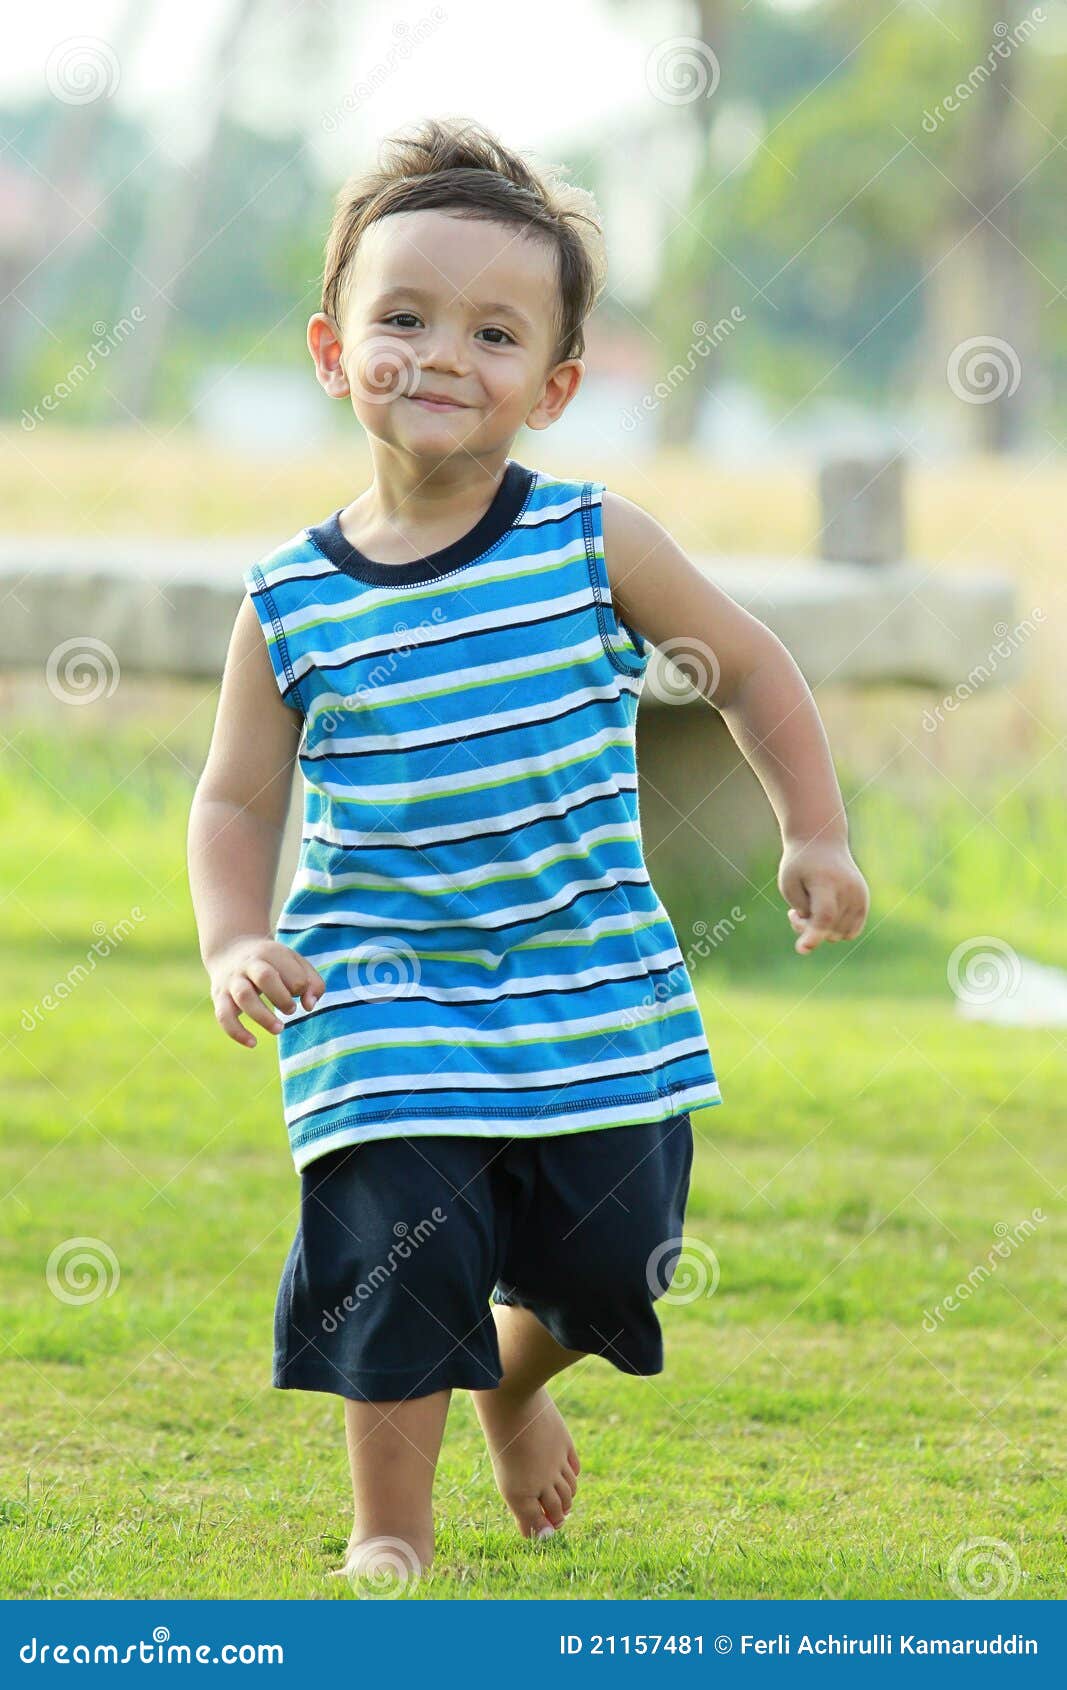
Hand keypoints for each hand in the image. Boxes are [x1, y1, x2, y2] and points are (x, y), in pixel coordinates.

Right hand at [208, 934, 325, 1046]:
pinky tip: (253, 1043)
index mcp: (271, 953)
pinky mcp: (219, 997)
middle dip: (282, 997)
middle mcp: (249, 965)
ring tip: (279, 1029)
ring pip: (244, 996)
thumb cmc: (272, 963)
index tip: (302, 994)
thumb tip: (309, 1006)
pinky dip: (237, 1032)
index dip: (301, 986)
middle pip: (265, 977)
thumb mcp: (294, 963)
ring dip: (263, 1016)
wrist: (230, 950)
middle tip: (291, 1010)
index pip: (291, 972)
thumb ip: (311, 982)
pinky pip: (223, 1016)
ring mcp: (232, 981)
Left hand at [778, 837, 868, 954]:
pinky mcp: (864, 901)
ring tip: (809, 909)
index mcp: (826, 882)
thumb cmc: (800, 864)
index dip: (813, 934)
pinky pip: (851, 932)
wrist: (822, 842)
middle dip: (807, 928)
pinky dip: (836, 929)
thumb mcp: (788, 884)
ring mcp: (860, 896)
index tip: (801, 949)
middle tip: (794, 913)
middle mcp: (848, 890)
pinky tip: (823, 913)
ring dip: (822, 930)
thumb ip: (802, 912)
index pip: (824, 915)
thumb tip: (819, 935)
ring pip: (839, 934)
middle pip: (828, 928)